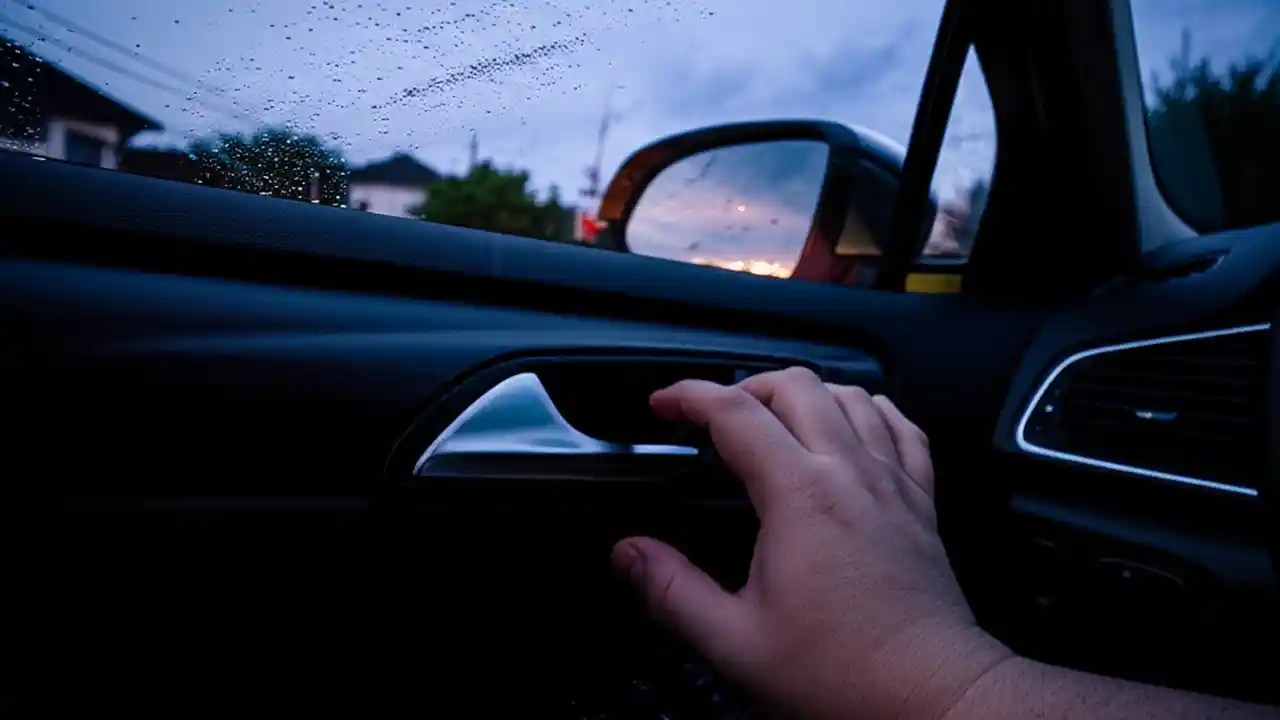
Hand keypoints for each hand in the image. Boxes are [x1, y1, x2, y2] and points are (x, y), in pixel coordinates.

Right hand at [611, 368, 1011, 718]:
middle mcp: (850, 474)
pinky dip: (871, 410)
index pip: (736, 413)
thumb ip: (672, 592)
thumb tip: (628, 554)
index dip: (690, 396)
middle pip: (796, 386)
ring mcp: (892, 483)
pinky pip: (903, 428)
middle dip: (743, 386)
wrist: (931, 696)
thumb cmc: (845, 674)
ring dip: (804, 392)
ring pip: (852, 394)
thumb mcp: (736, 642)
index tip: (663, 404)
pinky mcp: (921, 503)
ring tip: (772, 415)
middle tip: (712, 416)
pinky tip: (854, 423)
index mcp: (800, 497)